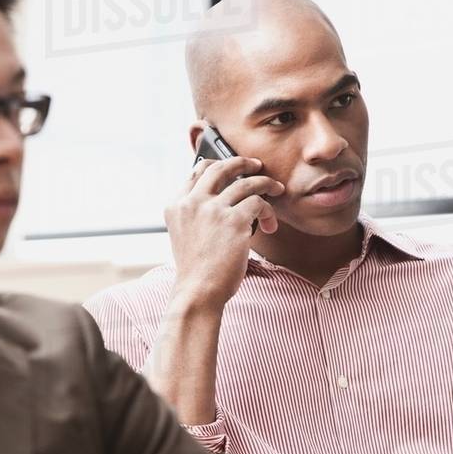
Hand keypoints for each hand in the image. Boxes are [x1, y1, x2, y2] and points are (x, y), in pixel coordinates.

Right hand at [165, 156, 283, 309]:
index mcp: (176, 205)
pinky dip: (269, 212)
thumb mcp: (184, 234)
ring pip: (246, 182)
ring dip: (265, 183)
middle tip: (257, 166)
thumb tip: (225, 196)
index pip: (197, 172)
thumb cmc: (196, 269)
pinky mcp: (234, 220)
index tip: (231, 167)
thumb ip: (196, 213)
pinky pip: (259, 203)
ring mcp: (213, 209)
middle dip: (242, 162)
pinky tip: (271, 224)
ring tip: (276, 188)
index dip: (217, 165)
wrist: (198, 291)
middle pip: (220, 168)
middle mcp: (192, 203)